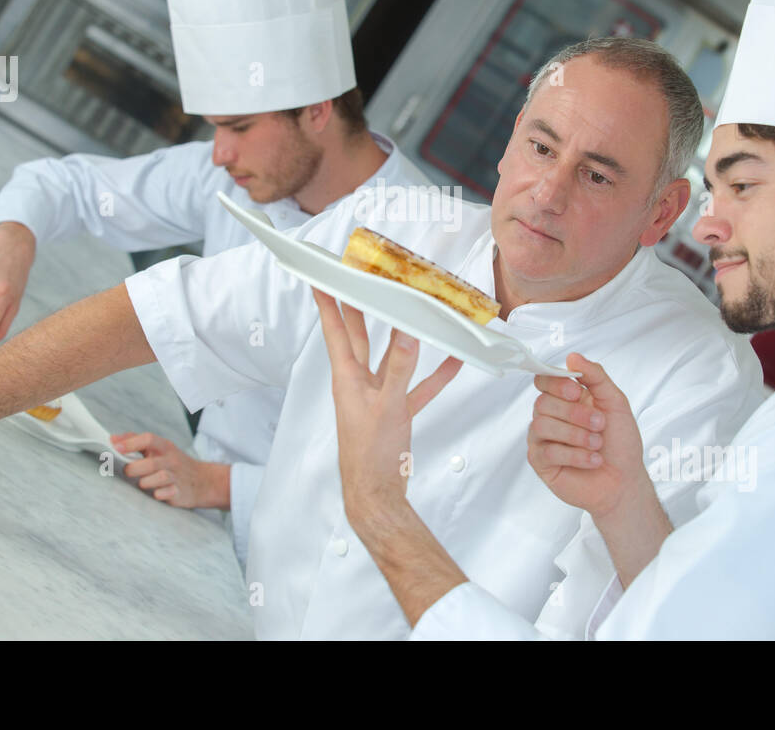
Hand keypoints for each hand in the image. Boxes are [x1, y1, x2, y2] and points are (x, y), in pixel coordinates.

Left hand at [111, 432, 229, 508]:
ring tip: (143, 484)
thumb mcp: (160, 448)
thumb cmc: (174, 463)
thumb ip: (136, 442)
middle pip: (150, 462)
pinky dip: (158, 494)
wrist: (204, 480)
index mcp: (165, 447)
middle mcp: (171, 460)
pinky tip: (157, 493)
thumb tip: (113, 439)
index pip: (148, 439)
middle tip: (129, 472)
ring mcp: (177, 476)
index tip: (116, 448)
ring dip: (145, 483)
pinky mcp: (180, 492)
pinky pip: (167, 493)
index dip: (131, 443)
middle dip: (133, 469)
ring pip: (159, 478)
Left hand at [311, 289, 461, 527]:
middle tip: (360, 281)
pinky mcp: (396, 412)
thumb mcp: (387, 407)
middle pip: (358, 336)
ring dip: (401, 335)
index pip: (335, 331)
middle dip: (359, 308)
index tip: (321, 278)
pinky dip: (434, 374)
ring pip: (390, 357)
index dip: (328, 303)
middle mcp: (359, 383)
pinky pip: (417, 386)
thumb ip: (399, 370)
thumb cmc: (370, 456)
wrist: (376, 495)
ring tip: (408, 308)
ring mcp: (378, 397)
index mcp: (347, 378)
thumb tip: (408, 334)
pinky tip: (452, 361)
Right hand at [527, 353, 648, 519]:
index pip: (544, 380)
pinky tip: (592, 460)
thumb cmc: (621, 444)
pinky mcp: (541, 462)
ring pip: (541, 425)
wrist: (625, 481)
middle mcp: (551, 416)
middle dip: (575, 414)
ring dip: (576, 435)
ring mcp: (543, 439)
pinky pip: (546, 451)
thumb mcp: (616, 403)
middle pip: (543, 402)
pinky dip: (575, 455)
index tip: (578, 392)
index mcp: (566, 399)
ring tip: (597, 445)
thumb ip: (596, 376)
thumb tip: (573, 357)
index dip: (557, 384)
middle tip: (600, 424)